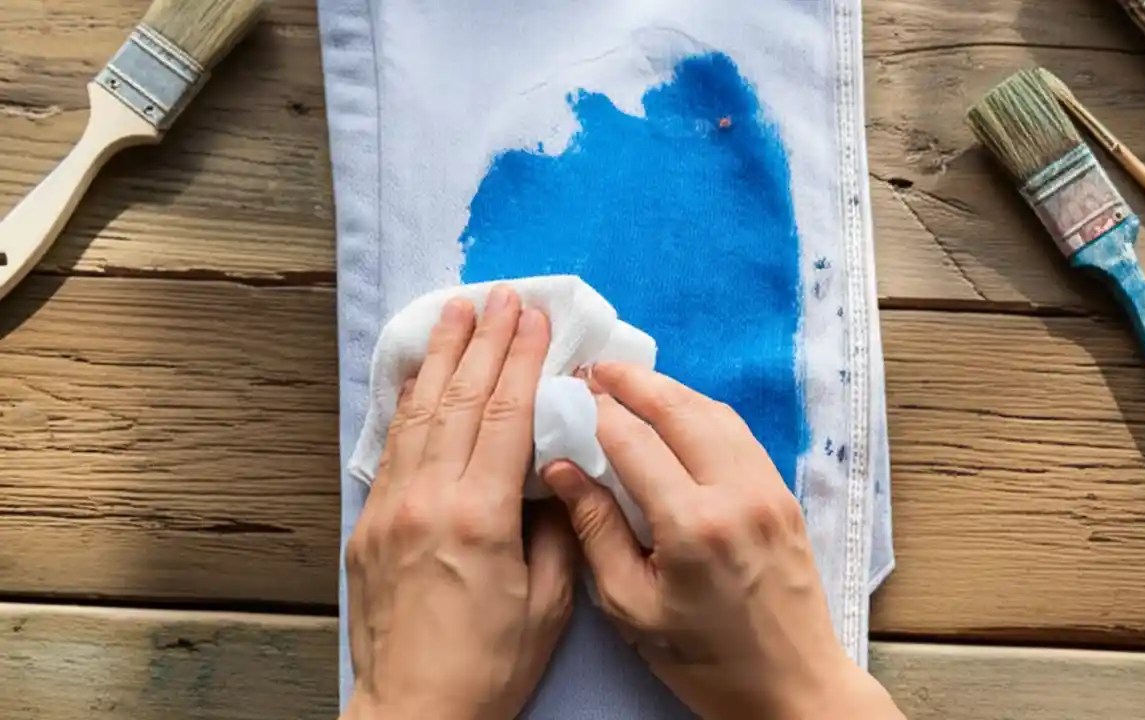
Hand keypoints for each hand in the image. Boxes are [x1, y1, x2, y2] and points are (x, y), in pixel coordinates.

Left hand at [343, 286, 576, 719]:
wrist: (415, 713)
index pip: (504, 416)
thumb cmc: (490, 667)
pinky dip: (407, 401)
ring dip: (441, 357)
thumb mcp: (550, 603)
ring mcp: (391, 508)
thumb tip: (555, 475)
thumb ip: (557, 528)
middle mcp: (428, 500)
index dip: (522, 360)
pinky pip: (390, 446)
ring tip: (456, 311)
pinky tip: (417, 373)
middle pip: (460, 400)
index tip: (534, 318)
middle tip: (500, 295)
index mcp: (479, 516)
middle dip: (484, 341)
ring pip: (418, 414)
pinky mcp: (367, 525)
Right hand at [542, 363, 903, 719]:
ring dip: (670, 390)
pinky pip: (739, 434)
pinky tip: (678, 412)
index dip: (596, 411)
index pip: (633, 442)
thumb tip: (561, 469)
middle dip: (633, 382)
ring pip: (714, 412)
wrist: (794, 689)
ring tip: (631, 383)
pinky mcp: (784, 495)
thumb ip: (595, 531)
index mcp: (693, 526)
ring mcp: (768, 490)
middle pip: (678, 409)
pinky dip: (703, 412)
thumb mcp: (631, 608)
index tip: (568, 394)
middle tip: (596, 368)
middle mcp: (736, 494)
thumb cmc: (705, 662)